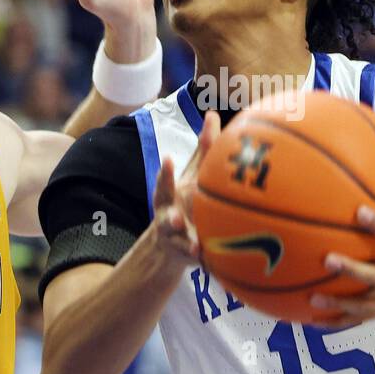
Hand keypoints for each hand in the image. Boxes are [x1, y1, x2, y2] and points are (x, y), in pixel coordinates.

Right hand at [150, 111, 219, 264]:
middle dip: (167, 204)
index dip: (166, 173)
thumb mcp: (192, 176)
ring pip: (176, 238)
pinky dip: (202, 259)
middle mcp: (167, 215)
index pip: (165, 182)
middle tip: (173, 208)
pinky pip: (194, 258)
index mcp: (168, 196)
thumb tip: (211, 114)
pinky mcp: (186, 255)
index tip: (168, 160)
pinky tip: (208, 259)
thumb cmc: (185, 201)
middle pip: (163, 210)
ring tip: (191, 241)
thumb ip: (202, 149)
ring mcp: (175, 237)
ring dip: (182, 237)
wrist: (169, 247)